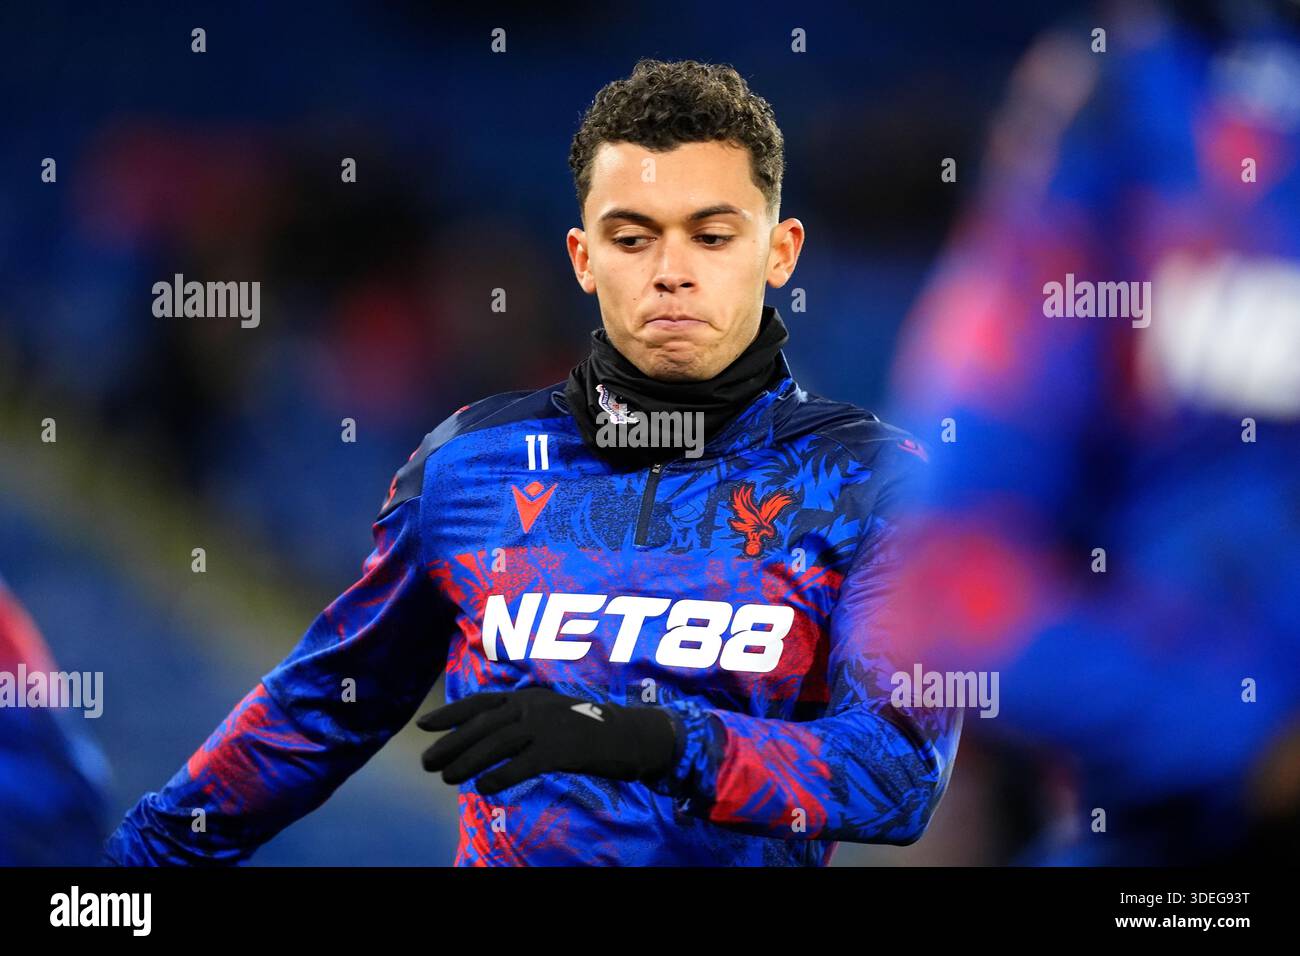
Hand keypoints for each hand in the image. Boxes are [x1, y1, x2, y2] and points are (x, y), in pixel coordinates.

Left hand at [417, 687, 677, 795]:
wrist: (630, 735)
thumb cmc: (587, 729)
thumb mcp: (550, 715)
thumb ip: (520, 722)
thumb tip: (482, 742)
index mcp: (529, 696)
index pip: (481, 702)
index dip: (450, 713)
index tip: (423, 726)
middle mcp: (534, 706)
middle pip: (483, 724)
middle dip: (451, 743)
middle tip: (427, 762)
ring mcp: (549, 725)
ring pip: (498, 743)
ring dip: (468, 760)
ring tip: (447, 778)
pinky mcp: (563, 749)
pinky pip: (525, 764)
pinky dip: (502, 775)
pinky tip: (484, 788)